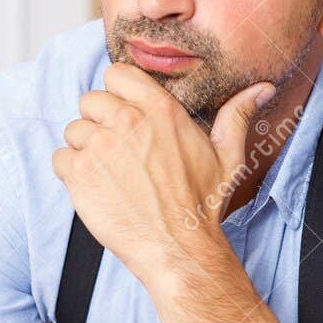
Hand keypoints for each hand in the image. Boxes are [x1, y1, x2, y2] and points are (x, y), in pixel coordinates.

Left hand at [53, 61, 274, 290]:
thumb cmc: (202, 205)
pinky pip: (60, 158)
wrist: (179, 249)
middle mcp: (127, 121)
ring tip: (111, 175)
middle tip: (119, 153)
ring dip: (85, 149)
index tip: (126, 116)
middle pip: (90, 100)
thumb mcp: (227, 156)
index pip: (116, 73)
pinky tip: (98, 188)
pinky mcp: (79, 174)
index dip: (117, 93)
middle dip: (99, 122)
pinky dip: (72, 173)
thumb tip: (261, 88)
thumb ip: (236, 116)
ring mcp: (99, 146)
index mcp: (159, 109)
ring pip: (74, 130)